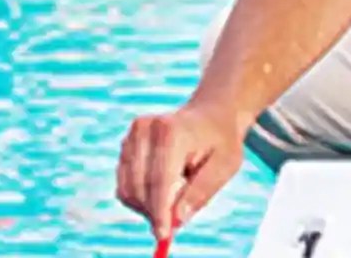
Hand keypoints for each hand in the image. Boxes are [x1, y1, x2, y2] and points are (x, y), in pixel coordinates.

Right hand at [115, 104, 245, 240]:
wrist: (209, 115)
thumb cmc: (221, 142)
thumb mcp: (225, 165)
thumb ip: (202, 191)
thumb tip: (178, 220)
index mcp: (172, 130)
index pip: (159, 179)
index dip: (160, 211)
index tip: (164, 235)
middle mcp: (145, 128)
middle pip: (140, 187)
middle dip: (155, 211)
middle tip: (175, 222)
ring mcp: (132, 136)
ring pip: (128, 189)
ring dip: (148, 205)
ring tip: (177, 192)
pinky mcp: (125, 145)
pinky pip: (124, 185)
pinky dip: (141, 197)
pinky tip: (164, 187)